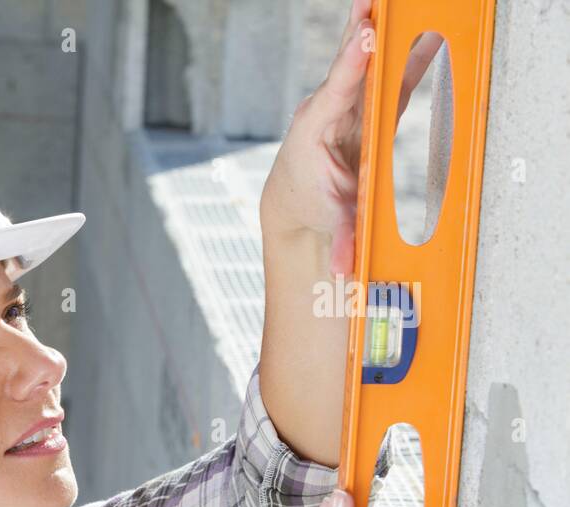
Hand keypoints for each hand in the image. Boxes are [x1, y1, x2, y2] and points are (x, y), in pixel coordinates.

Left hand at [260, 0, 442, 274]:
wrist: (295, 203)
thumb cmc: (307, 205)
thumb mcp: (328, 222)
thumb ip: (343, 237)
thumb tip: (347, 264)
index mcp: (314, 133)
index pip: (336, 93)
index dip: (352, 66)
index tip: (364, 39)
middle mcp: (329, 112)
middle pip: (350, 66)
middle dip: (361, 33)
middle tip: (372, 3)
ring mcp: (348, 105)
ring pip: (367, 63)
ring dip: (381, 30)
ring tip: (391, 2)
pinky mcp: (368, 108)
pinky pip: (389, 76)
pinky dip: (406, 53)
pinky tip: (427, 31)